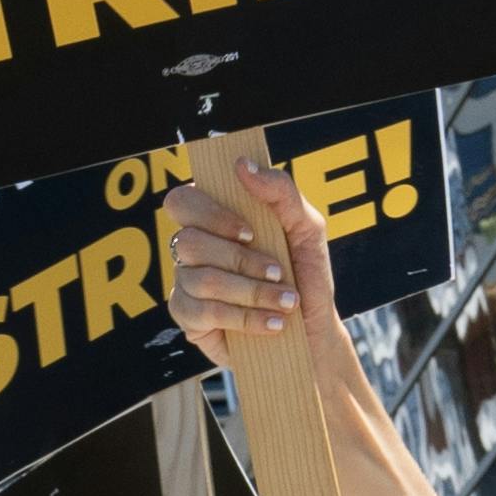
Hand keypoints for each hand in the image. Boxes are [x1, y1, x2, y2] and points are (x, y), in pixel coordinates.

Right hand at [164, 143, 335, 365]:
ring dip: (252, 292)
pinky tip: (271, 324)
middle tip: (277, 272)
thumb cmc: (306, 275)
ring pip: (201, 280)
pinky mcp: (188, 319)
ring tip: (285, 303)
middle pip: (190, 242)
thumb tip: (243, 165)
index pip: (183, 201)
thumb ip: (280, 191)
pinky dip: (245, 319)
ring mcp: (186, 283)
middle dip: (242, 261)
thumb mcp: (307, 228)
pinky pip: (202, 313)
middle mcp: (193, 248)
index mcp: (214, 219)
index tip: (250, 233)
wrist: (313, 331)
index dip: (211, 215)